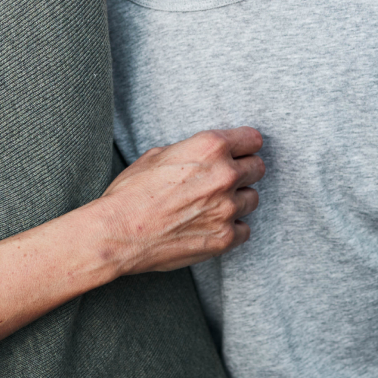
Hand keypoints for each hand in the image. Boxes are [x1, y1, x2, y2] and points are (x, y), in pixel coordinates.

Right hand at [95, 126, 263, 273]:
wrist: (120, 231)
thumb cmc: (132, 191)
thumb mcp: (158, 154)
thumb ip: (191, 152)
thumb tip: (204, 156)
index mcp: (210, 147)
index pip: (252, 139)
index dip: (245, 145)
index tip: (241, 150)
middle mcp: (224, 175)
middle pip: (258, 168)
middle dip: (243, 170)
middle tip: (224, 177)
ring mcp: (227, 209)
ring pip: (252, 199)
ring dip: (237, 199)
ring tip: (213, 203)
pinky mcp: (225, 238)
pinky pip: (244, 229)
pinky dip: (232, 227)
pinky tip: (211, 224)